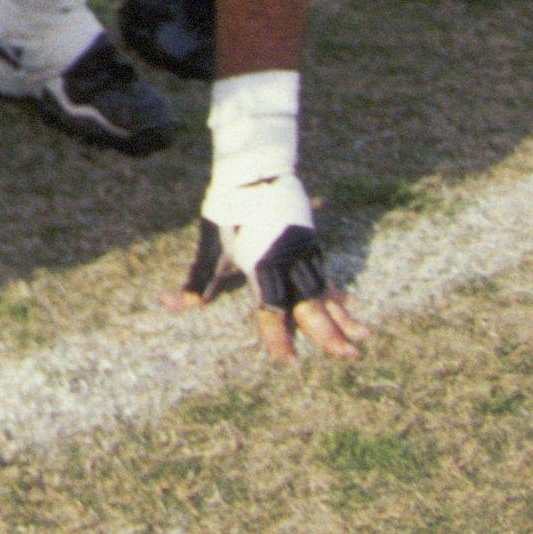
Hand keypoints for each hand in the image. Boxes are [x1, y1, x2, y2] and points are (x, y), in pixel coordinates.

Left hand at [165, 69, 369, 363]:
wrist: (253, 171)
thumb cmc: (226, 210)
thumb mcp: (210, 244)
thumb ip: (197, 278)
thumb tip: (170, 303)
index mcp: (261, 263)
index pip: (272, 309)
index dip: (278, 337)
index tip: (288, 362)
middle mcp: (288, 260)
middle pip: (310, 304)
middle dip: (328, 333)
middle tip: (346, 357)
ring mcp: (304, 251)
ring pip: (325, 291)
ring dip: (343, 317)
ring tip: (362, 339)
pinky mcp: (311, 243)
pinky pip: (326, 274)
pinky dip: (337, 293)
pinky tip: (350, 308)